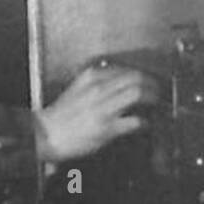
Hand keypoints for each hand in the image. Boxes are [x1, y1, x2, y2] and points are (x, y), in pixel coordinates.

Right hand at [33, 64, 158, 166]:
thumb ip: (96, 81)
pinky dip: (145, 122)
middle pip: (136, 78)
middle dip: (151, 83)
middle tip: (157, 89)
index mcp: (91, 77)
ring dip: (153, 97)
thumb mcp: (77, 89)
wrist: (46, 134)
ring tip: (156, 102)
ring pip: (138, 93)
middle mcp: (99, 89)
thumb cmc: (60, 116)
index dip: (140, 74)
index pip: (124, 69)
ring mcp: (104, 108)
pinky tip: (146, 124)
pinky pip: (135, 121)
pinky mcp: (108, 128)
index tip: (146, 79)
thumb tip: (117, 80)